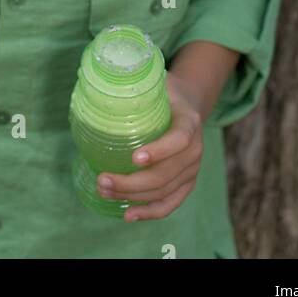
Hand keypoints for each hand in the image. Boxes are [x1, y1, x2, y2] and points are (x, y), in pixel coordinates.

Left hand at [96, 72, 203, 221]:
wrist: (189, 104)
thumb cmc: (166, 92)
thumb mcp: (157, 81)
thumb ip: (137, 84)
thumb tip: (102, 84)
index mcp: (189, 122)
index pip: (179, 140)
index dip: (159, 151)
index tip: (134, 158)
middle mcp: (195, 150)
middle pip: (165, 174)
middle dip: (131, 182)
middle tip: (102, 180)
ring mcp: (192, 170)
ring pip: (163, 192)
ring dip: (133, 197)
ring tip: (105, 191)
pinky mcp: (186, 184)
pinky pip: (170, 204)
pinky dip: (150, 212)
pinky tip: (128, 215)